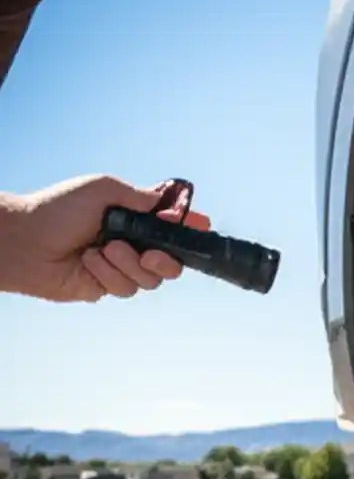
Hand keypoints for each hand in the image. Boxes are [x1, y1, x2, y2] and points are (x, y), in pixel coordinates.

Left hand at [0, 175, 211, 301]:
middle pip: (173, 263)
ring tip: (103, 249)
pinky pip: (125, 288)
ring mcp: (121, 267)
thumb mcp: (104, 190)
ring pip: (150, 280)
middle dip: (166, 260)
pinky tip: (87, 260)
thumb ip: (142, 198)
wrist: (24, 240)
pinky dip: (107, 273)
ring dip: (127, 264)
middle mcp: (133, 244)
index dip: (193, 230)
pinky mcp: (105, 287)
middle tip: (149, 253)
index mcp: (136, 218)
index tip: (203, 227)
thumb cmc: (58, 209)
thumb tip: (171, 209)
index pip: (174, 226)